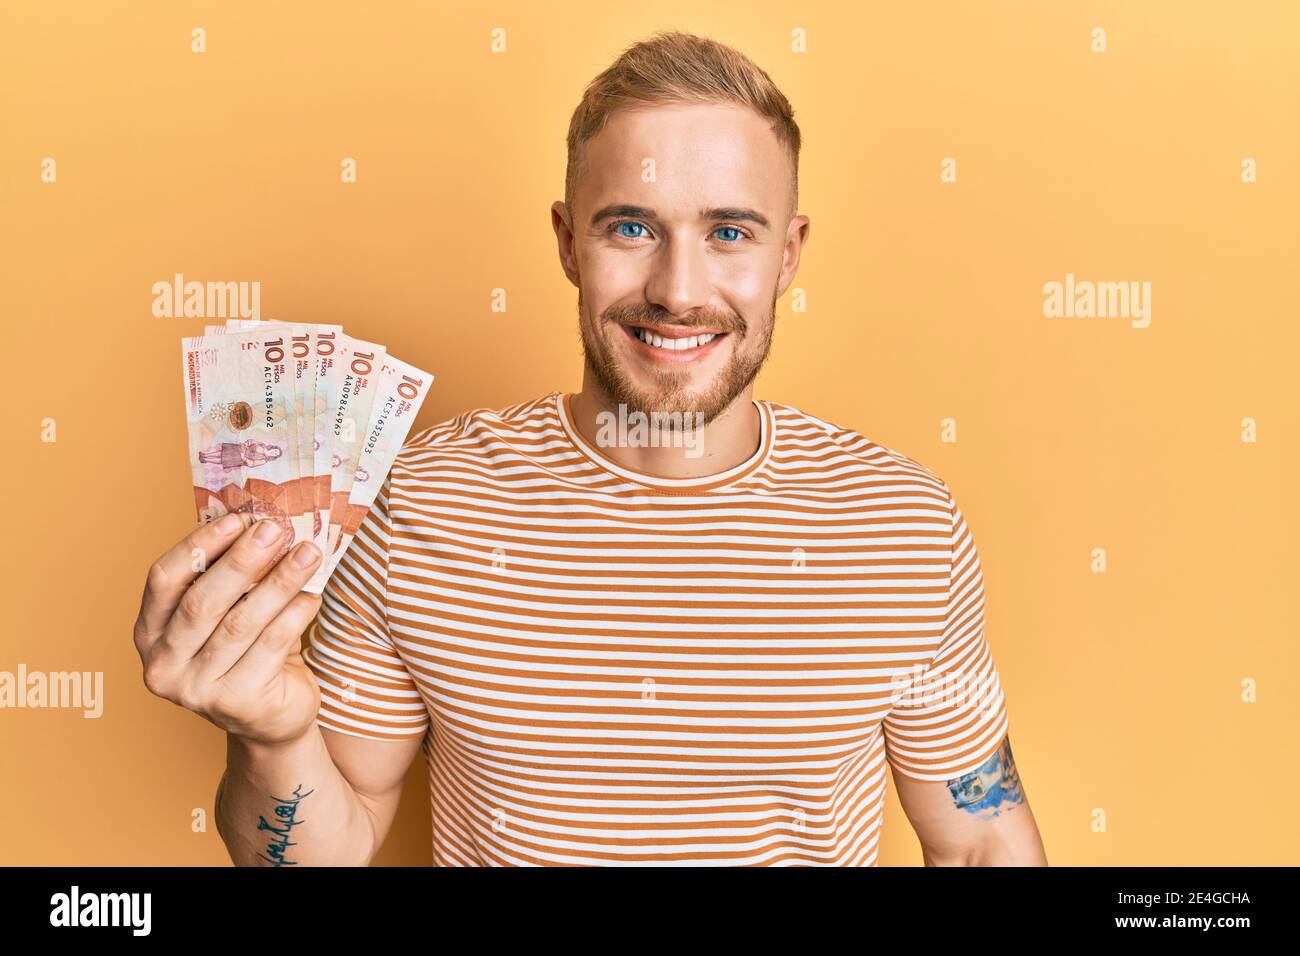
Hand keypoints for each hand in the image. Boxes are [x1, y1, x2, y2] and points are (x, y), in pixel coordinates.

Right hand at [133, 512, 324, 746]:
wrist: (272, 718)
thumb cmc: (248, 652)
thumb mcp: (228, 612)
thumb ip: (229, 575)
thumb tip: (257, 519)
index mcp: (150, 632)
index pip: (163, 580)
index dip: (199, 545)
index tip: (237, 519)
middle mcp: (163, 664)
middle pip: (202, 602)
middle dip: (242, 561)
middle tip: (275, 529)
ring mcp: (197, 689)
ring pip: (241, 624)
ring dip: (279, 582)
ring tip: (308, 553)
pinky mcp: (237, 703)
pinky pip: (272, 646)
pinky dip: (295, 615)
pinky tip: (313, 594)